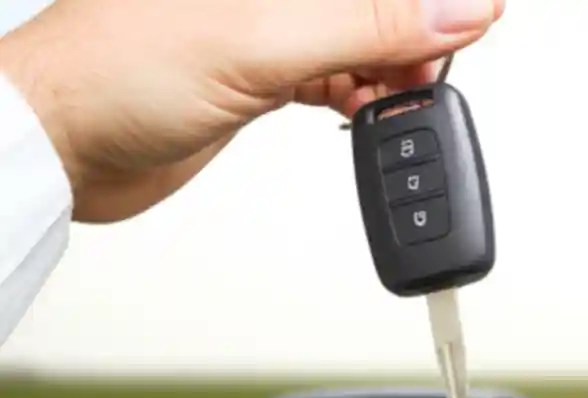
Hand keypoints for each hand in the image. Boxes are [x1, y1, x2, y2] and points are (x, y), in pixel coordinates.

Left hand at [0, 0, 503, 222]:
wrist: (57, 143)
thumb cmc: (113, 71)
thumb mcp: (263, 42)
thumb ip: (369, 25)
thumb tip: (460, 9)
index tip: (480, 15)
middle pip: (376, 2)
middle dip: (418, 29)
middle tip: (434, 66)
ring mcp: (268, 26)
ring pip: (363, 36)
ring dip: (394, 68)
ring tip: (401, 96)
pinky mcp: (261, 72)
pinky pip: (338, 73)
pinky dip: (362, 96)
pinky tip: (369, 108)